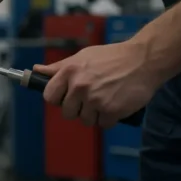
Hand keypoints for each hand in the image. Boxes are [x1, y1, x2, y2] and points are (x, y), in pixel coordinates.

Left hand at [33, 41, 161, 127]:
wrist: (144, 60)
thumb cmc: (112, 57)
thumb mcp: (82, 56)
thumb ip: (58, 67)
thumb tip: (36, 71)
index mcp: (69, 72)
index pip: (49, 96)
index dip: (57, 98)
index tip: (66, 96)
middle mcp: (80, 86)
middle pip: (66, 112)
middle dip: (77, 108)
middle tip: (90, 98)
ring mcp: (95, 100)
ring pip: (84, 120)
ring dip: (94, 114)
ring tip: (105, 99)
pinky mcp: (111, 111)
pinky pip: (103, 124)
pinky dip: (109, 118)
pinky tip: (115, 105)